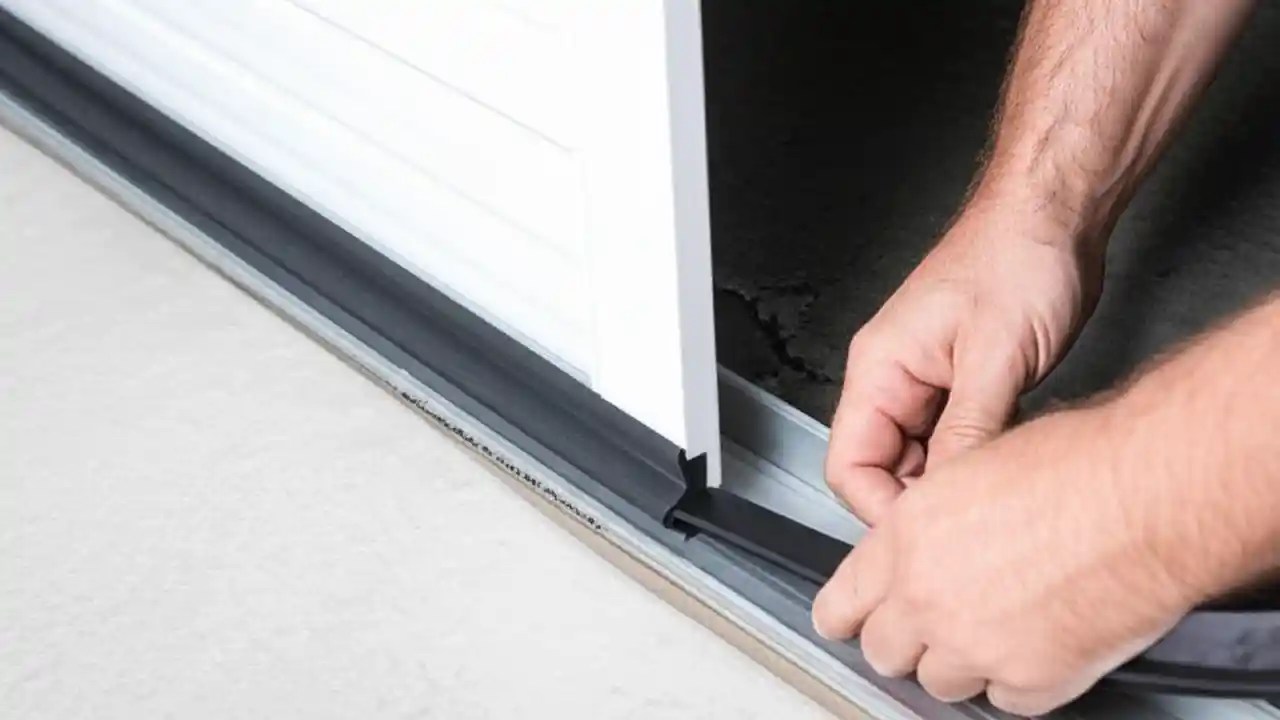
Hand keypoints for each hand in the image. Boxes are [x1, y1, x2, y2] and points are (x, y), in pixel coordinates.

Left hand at [812, 407, 1197, 715]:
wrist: (1149, 496)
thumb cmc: (1080, 465)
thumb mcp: (973, 469)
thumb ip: (931, 521)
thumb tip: (926, 546)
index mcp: (906, 535)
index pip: (844, 600)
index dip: (846, 613)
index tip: (846, 620)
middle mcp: (927, 595)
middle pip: (884, 650)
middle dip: (906, 638)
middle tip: (936, 622)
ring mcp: (974, 644)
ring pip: (938, 681)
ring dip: (960, 661)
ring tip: (1000, 625)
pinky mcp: (1030, 680)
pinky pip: (1004, 699)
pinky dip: (1019, 679)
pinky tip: (1041, 640)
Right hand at [826, 199, 1103, 524]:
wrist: (1056, 218)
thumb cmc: (1016, 256)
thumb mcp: (995, 355)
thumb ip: (969, 430)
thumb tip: (952, 494)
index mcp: (879, 369)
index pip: (849, 466)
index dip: (880, 509)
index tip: (924, 534)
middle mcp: (894, 380)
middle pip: (881, 470)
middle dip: (920, 502)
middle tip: (969, 524)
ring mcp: (929, 384)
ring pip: (921, 461)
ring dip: (952, 483)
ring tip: (993, 498)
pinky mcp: (963, 385)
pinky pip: (954, 443)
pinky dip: (975, 462)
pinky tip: (1006, 470)